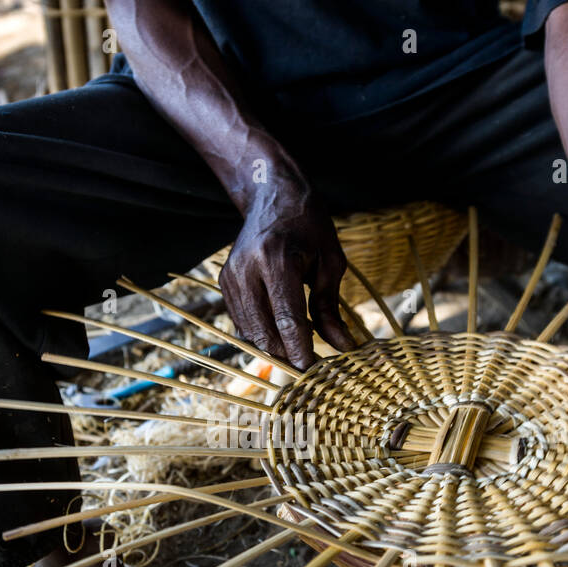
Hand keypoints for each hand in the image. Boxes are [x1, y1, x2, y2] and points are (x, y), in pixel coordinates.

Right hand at [218, 181, 354, 370]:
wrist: (271, 195)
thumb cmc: (308, 225)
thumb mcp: (330, 261)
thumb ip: (330, 307)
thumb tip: (342, 347)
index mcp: (277, 259)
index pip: (288, 319)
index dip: (301, 350)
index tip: (314, 370)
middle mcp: (248, 269)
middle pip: (264, 332)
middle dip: (287, 354)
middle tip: (310, 363)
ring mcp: (231, 276)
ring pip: (249, 332)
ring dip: (273, 347)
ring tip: (298, 344)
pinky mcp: (224, 281)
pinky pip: (241, 322)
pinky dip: (261, 333)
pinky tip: (281, 329)